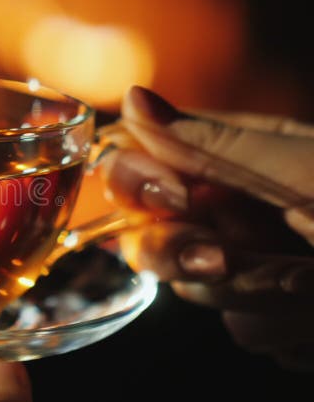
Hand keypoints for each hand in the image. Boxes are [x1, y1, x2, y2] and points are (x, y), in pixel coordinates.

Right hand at [102, 86, 313, 369]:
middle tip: (230, 259)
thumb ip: (215, 142)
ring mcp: (259, 264)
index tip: (179, 199)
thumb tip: (133, 98)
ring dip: (258, 297)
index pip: (143, 162)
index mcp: (241, 159)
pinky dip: (287, 331)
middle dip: (189, 253)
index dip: (142, 184)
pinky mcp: (281, 315)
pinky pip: (245, 330)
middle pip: (153, 234)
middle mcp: (241, 209)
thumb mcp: (310, 171)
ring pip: (198, 291)